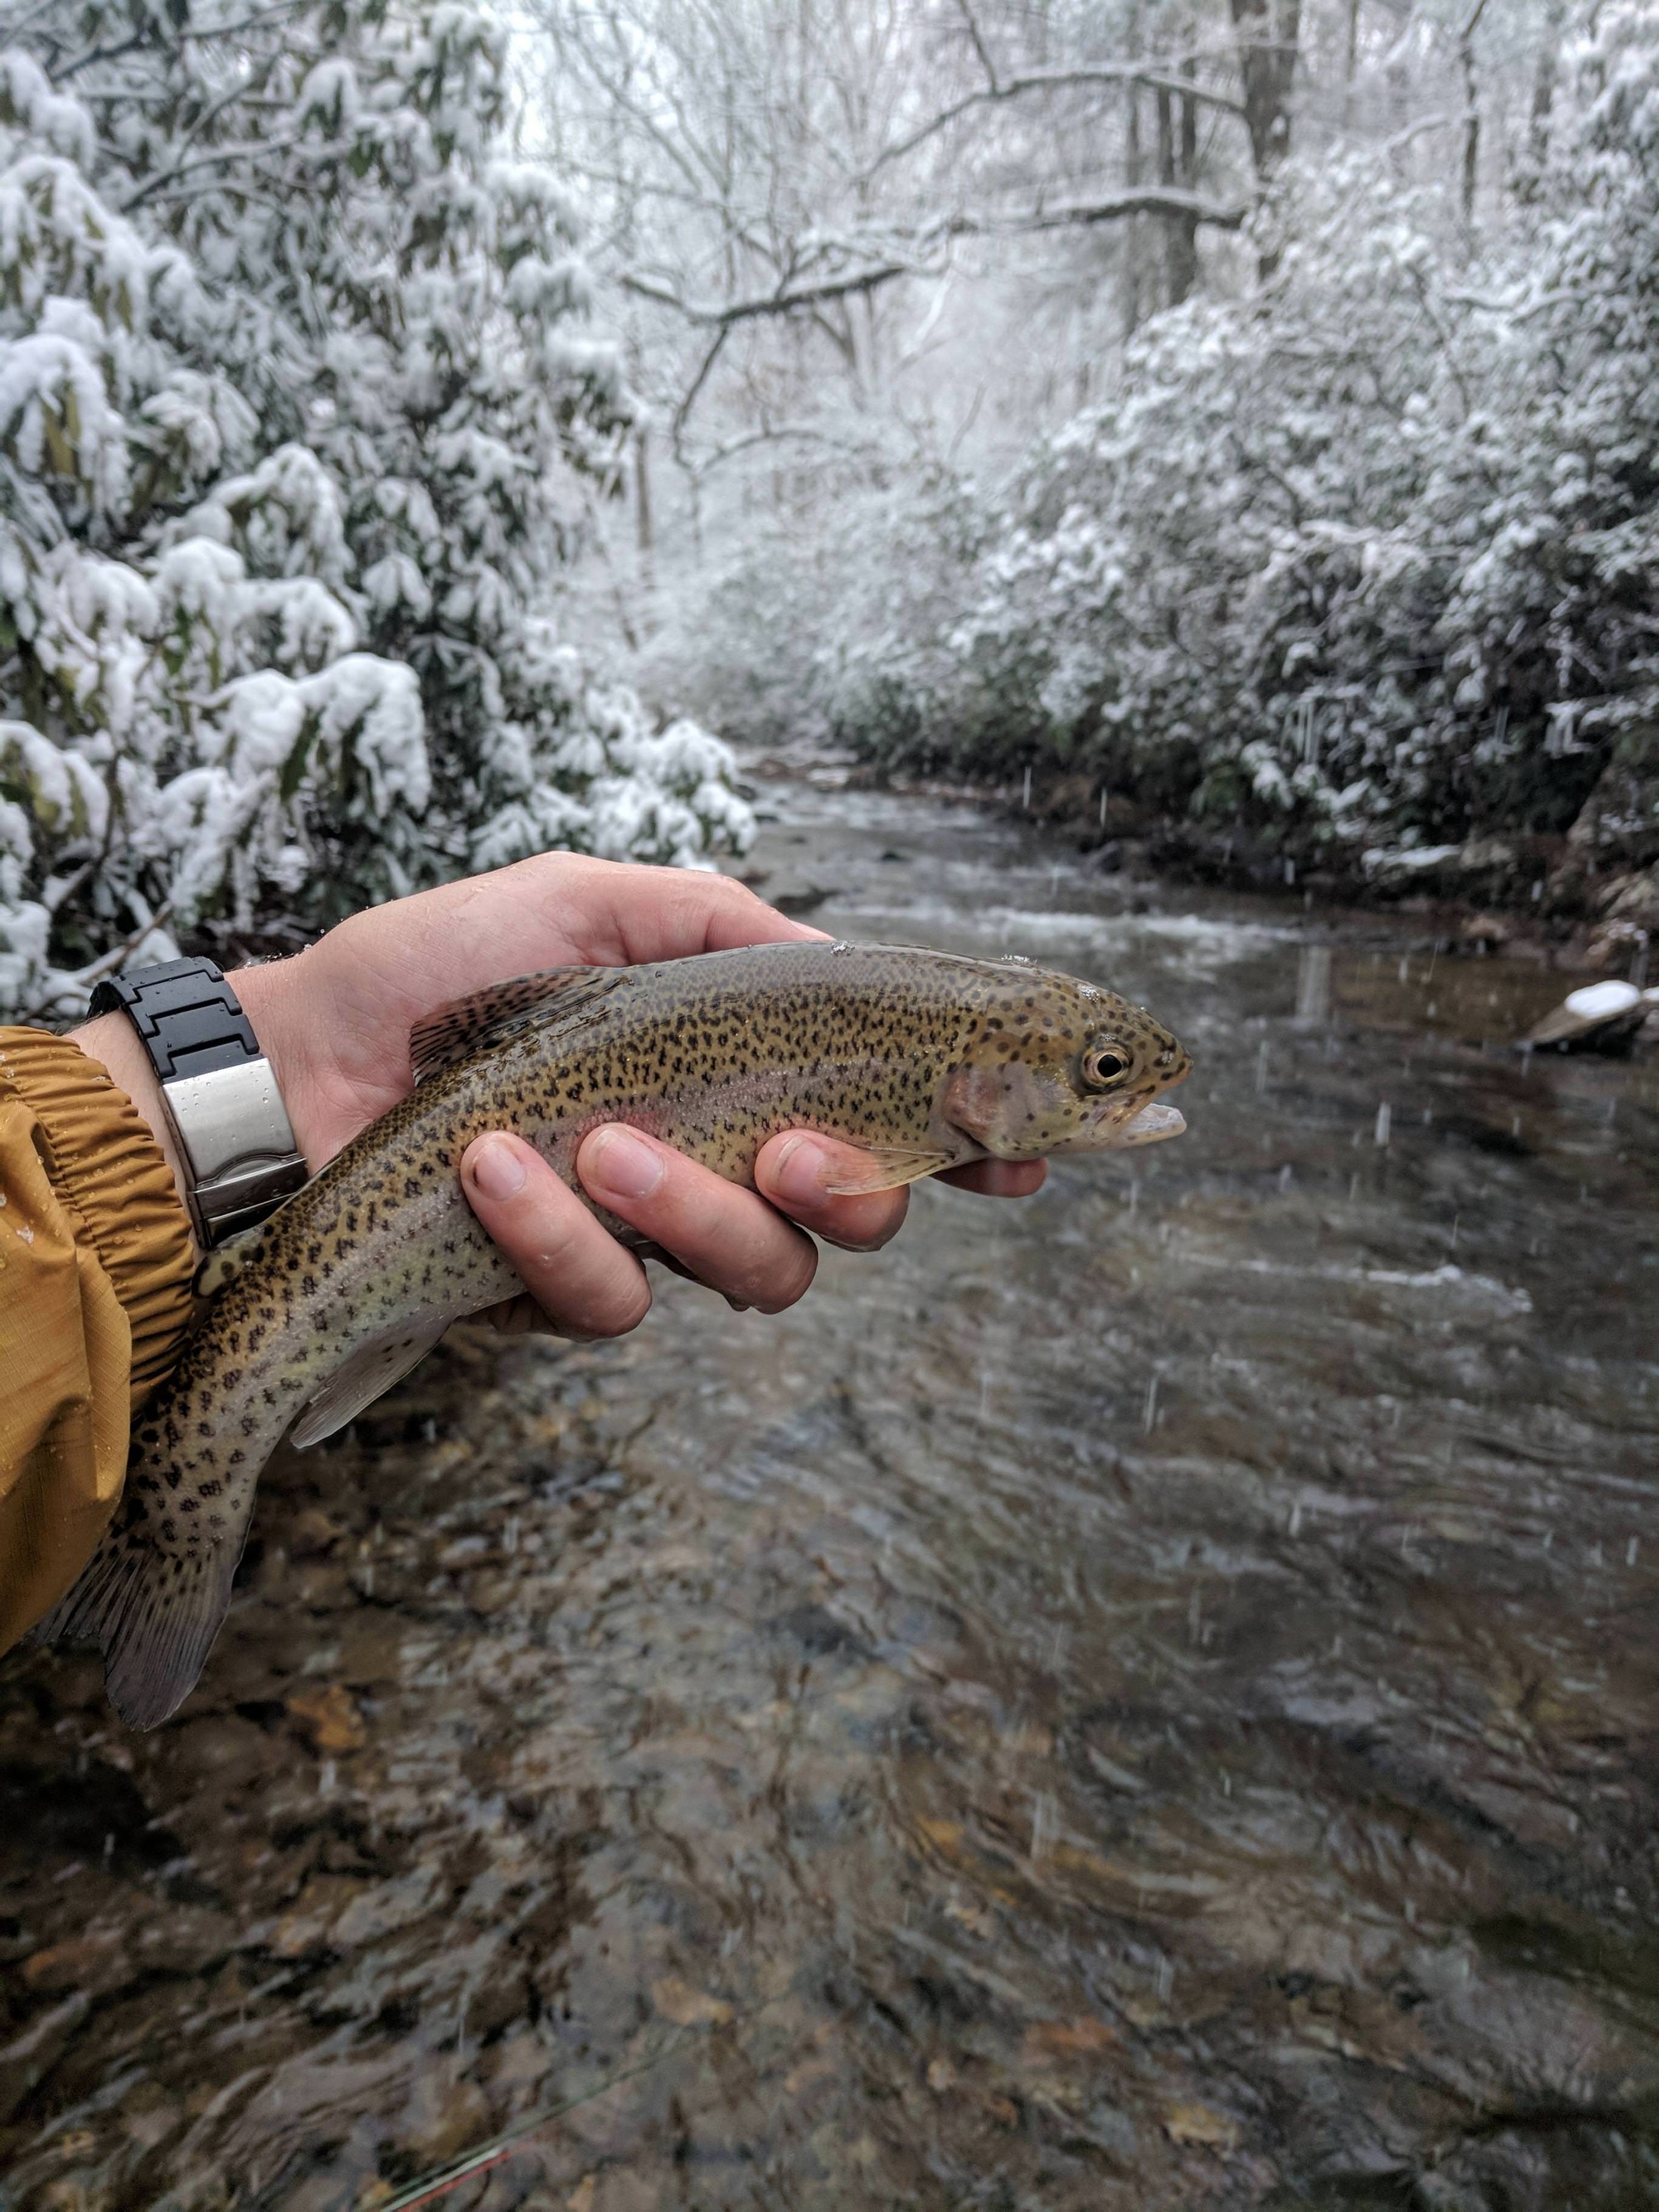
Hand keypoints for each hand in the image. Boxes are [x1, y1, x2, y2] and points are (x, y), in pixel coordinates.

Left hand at [81, 854, 1043, 1332]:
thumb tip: (846, 965)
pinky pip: (618, 1302)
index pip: (885, 1120)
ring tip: (600, 1148)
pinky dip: (559, 1239)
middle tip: (796, 1148)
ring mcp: (642, 1240)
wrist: (290, 1065)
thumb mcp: (593, 903)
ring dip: (697, 1214)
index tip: (1028, 1158)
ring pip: (757, 1276)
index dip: (969, 1147)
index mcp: (735, 1075)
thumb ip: (729, 927)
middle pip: (850, 1222)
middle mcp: (711, 1165)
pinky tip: (493, 1174)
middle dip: (852, 1193)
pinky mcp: (561, 1296)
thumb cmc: (438, 973)